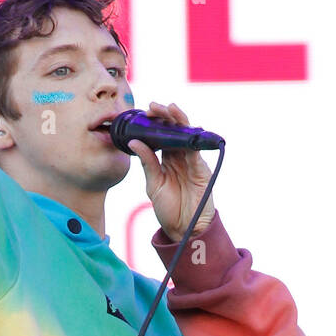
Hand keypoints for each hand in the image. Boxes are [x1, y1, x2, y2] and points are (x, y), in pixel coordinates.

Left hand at [127, 100, 215, 241]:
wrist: (184, 229)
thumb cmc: (169, 209)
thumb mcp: (153, 184)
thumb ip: (147, 163)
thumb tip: (134, 141)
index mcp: (167, 159)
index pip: (161, 135)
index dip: (155, 122)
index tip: (144, 112)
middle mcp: (180, 157)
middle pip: (175, 131)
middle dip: (165, 116)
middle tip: (153, 106)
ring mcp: (192, 162)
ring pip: (187, 136)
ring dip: (178, 121)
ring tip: (168, 108)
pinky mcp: (201, 170)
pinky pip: (196, 152)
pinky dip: (191, 139)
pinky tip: (183, 129)